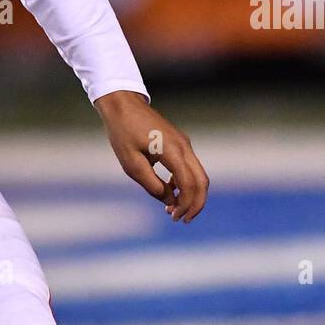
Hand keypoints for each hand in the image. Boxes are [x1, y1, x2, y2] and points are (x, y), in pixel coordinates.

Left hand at [94, 90, 209, 223]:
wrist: (123, 105)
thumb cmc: (123, 132)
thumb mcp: (131, 163)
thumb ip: (152, 184)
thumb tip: (169, 202)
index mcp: (172, 151)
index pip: (189, 184)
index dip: (185, 205)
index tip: (174, 218)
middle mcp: (184, 147)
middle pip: (202, 181)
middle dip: (195, 204)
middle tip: (182, 220)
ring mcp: (184, 144)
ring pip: (198, 175)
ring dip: (190, 195)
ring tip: (174, 211)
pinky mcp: (180, 144)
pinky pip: (190, 167)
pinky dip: (185, 183)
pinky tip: (171, 192)